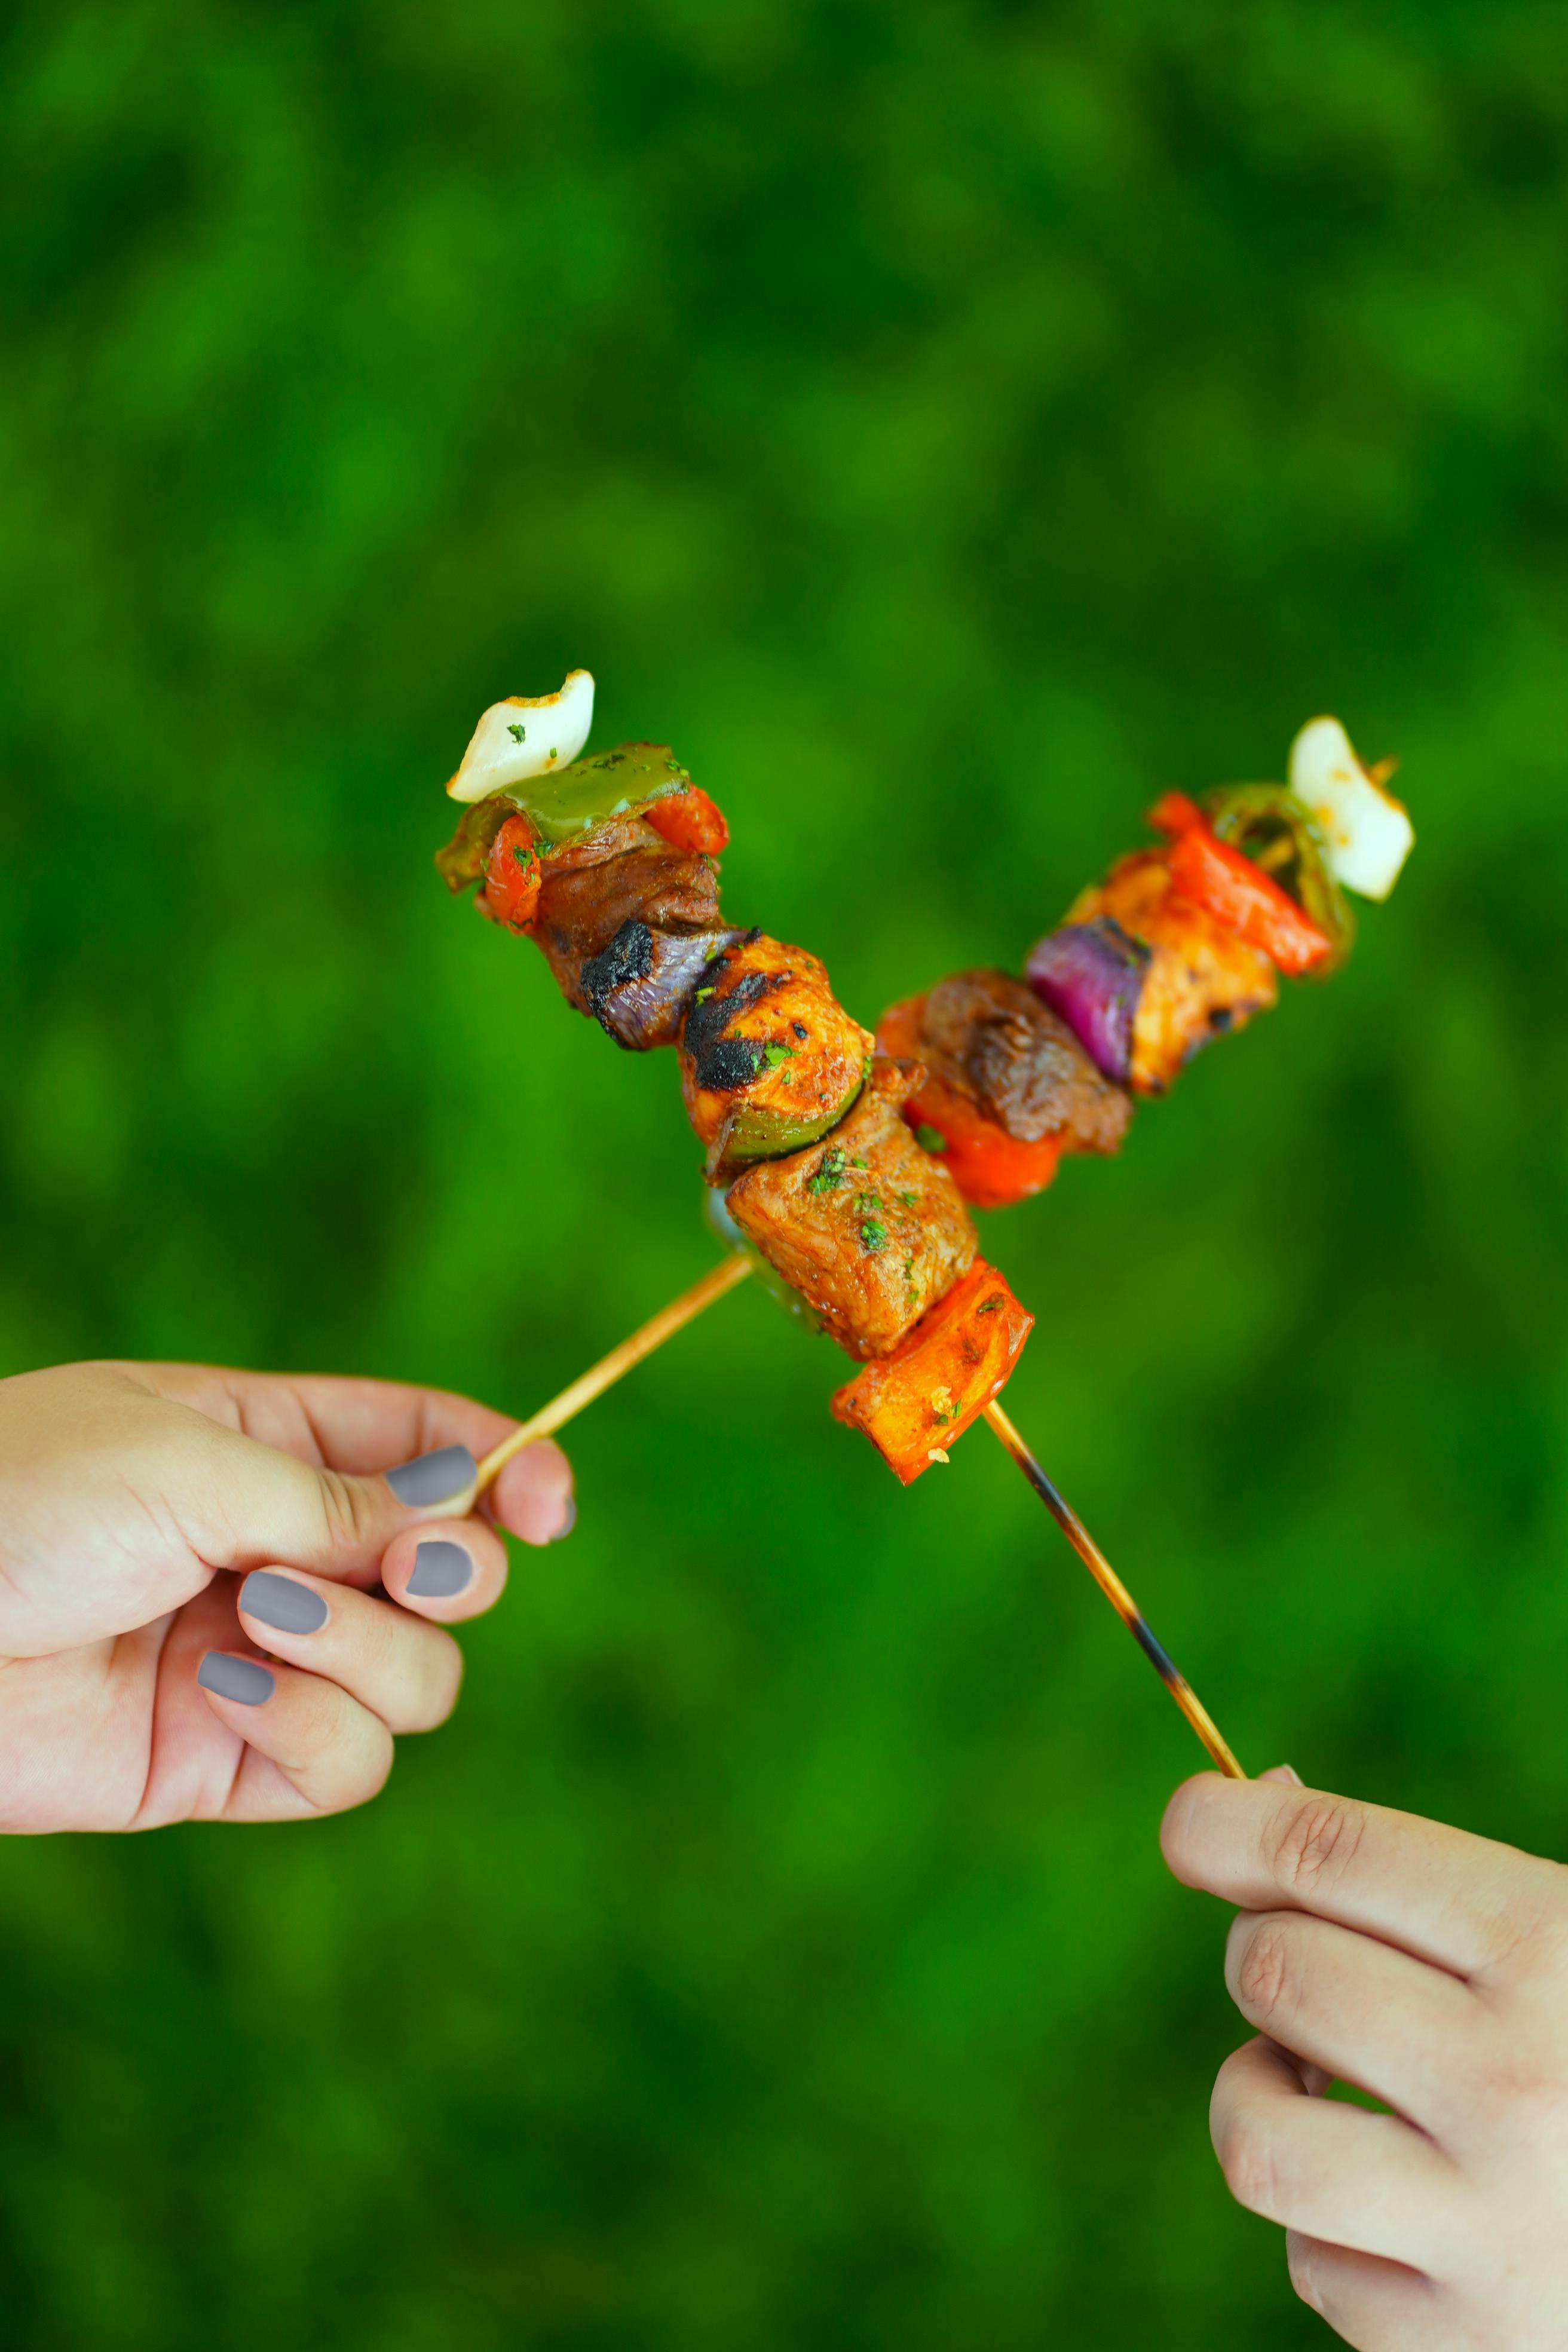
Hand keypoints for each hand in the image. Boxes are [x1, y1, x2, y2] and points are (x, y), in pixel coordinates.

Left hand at [0, 1360, 573, 1830]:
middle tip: (401, 1568)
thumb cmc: (18, 1501)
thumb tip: (466, 1516)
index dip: (514, 1472)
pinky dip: (312, 1731)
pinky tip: (220, 1692)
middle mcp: (285, 1551)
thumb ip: (337, 1496)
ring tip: (254, 1625)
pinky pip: (349, 1765)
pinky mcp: (232, 1759)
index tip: (551, 1505)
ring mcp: (268, 1659)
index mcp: (273, 1441)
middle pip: (458, 1574)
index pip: (436, 1452)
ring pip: (421, 1679)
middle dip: (451, 1574)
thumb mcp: (188, 1459)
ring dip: (366, 1652)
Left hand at [1162, 1771, 1567, 2349]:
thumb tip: (1252, 1802)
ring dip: (1259, 2093)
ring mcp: (1490, 2231)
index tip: (1194, 1824)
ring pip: (1254, 2133)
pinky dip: (1334, 2229)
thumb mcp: (1562, 1942)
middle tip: (1318, 1978)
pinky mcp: (1467, 2348)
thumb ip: (1421, 1885)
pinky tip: (1406, 2209)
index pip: (1326, 1853)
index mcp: (1553, 1952)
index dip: (1224, 1824)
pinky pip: (1313, 2264)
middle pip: (1276, 1971)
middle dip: (1267, 1955)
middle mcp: (1516, 2087)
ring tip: (1324, 2087)